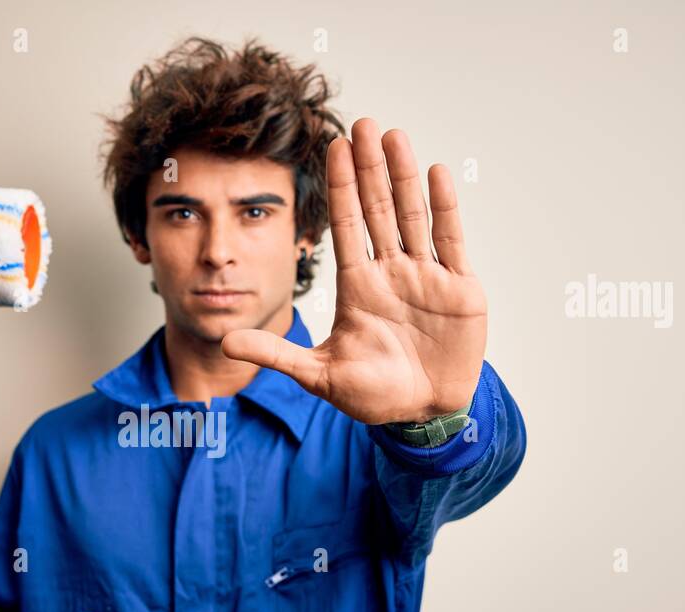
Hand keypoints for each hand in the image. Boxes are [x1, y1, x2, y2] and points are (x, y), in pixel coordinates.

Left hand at [221, 119, 487, 424]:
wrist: (423, 414)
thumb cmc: (374, 394)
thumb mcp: (319, 375)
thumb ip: (275, 355)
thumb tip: (224, 342)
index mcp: (358, 287)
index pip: (346, 226)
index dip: (341, 188)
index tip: (333, 148)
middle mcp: (390, 273)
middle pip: (378, 210)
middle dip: (369, 168)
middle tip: (362, 124)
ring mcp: (426, 277)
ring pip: (412, 214)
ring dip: (403, 176)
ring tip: (394, 136)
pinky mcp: (460, 289)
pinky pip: (451, 240)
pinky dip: (444, 207)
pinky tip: (435, 172)